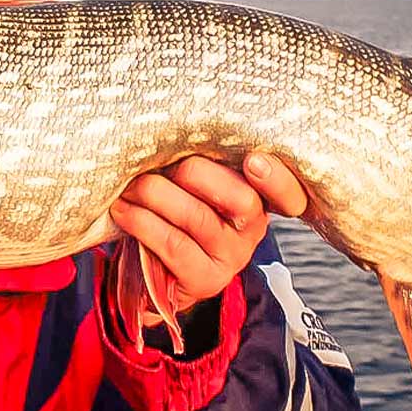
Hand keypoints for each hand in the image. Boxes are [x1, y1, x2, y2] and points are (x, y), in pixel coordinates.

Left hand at [109, 153, 306, 325]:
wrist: (159, 267)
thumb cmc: (177, 207)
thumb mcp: (195, 181)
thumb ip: (201, 160)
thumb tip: (172, 131)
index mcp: (260, 196)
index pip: (287, 191)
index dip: (276, 178)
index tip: (253, 160)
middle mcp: (254, 228)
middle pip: (241, 198)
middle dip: (197, 173)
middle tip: (161, 165)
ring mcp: (232, 257)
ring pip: (197, 218)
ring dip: (156, 195)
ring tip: (131, 187)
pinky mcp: (206, 279)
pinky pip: (173, 244)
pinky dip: (143, 222)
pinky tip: (124, 210)